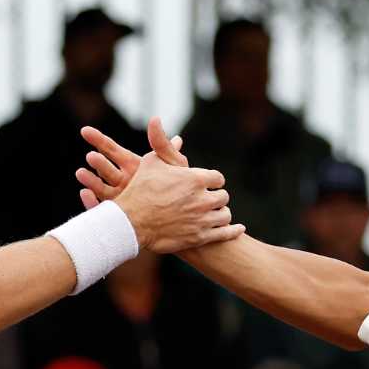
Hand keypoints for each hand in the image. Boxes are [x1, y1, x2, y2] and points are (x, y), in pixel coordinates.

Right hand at [77, 117, 192, 208]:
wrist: (183, 221)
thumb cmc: (180, 192)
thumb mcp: (174, 166)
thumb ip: (166, 148)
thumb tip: (167, 128)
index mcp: (133, 167)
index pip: (112, 150)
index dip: (98, 140)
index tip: (84, 131)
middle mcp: (124, 182)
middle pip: (106, 169)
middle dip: (98, 162)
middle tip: (91, 156)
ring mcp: (121, 200)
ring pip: (101, 189)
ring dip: (91, 181)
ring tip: (81, 173)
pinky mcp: (121, 219)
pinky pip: (106, 211)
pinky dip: (93, 203)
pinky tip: (86, 196)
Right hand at [85, 124, 240, 254]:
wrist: (130, 222)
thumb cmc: (139, 190)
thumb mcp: (151, 163)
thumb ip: (166, 147)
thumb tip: (170, 131)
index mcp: (195, 178)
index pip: (217, 178)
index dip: (213, 181)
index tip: (209, 184)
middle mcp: (202, 198)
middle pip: (223, 197)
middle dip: (216, 198)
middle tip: (210, 200)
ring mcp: (202, 219)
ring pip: (225, 215)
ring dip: (221, 214)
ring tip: (215, 215)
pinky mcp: (199, 237)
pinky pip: (224, 234)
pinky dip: (233, 231)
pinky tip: (238, 229)